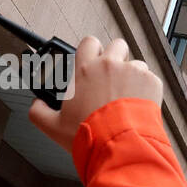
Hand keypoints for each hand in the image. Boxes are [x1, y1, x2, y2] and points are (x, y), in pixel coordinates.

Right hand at [28, 36, 162, 152]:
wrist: (119, 145)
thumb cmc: (89, 135)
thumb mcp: (53, 126)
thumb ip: (39, 112)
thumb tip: (36, 105)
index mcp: (85, 69)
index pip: (88, 42)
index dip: (91, 51)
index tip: (93, 62)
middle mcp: (109, 64)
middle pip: (116, 45)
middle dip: (116, 58)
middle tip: (112, 78)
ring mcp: (133, 71)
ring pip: (135, 64)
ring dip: (132, 76)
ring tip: (127, 97)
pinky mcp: (151, 82)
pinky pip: (150, 79)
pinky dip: (146, 90)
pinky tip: (138, 106)